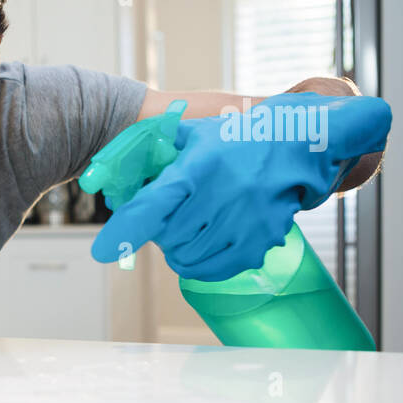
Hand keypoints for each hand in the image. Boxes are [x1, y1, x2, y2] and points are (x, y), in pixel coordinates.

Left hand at [91, 92, 390, 280]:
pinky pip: (215, 269)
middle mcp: (220, 196)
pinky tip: (204, 245)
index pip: (153, 205)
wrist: (299, 146)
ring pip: (187, 257)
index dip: (126, 232)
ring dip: (178, 248)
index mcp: (198, 166)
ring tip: (190, 228)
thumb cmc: (238, 139)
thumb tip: (108, 167)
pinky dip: (200, 264)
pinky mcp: (259, 242)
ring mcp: (242, 222)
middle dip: (159, 232)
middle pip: (167, 236)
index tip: (103, 251)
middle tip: (169, 218)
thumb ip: (154, 149)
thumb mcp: (195, 133)